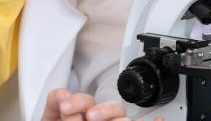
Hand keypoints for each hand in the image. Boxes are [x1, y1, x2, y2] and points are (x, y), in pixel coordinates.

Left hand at [41, 88, 160, 120]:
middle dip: (104, 111)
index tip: (66, 106)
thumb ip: (55, 105)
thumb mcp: (51, 118)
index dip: (77, 102)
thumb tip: (62, 93)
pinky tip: (159, 120)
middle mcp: (100, 120)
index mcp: (81, 113)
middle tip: (90, 117)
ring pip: (124, 118)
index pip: (86, 102)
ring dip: (121, 120)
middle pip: (113, 109)